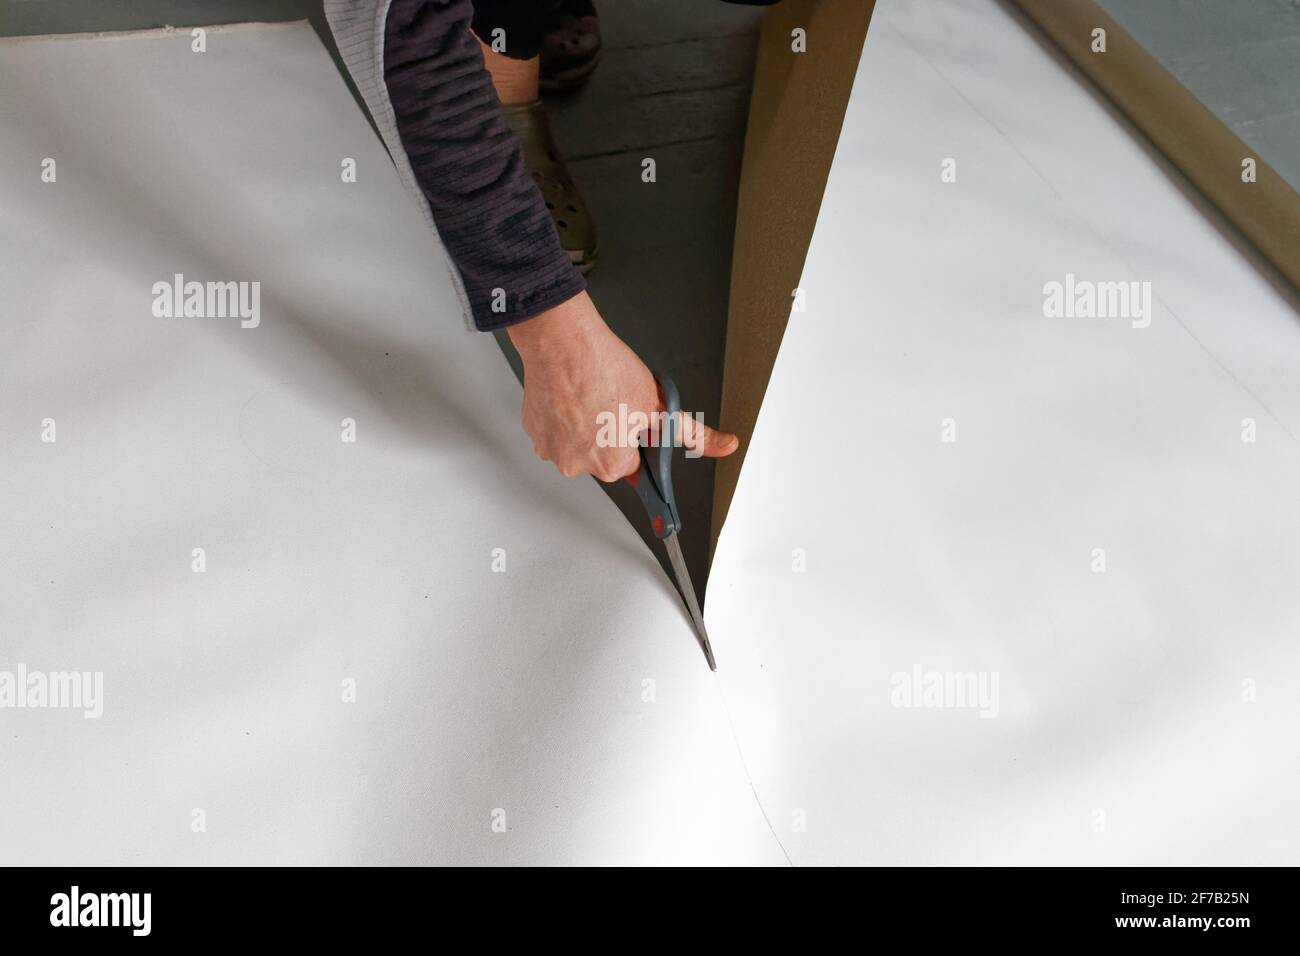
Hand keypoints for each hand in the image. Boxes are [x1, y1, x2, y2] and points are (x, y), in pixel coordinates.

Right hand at [507, 291, 738, 480]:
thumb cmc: (606, 368)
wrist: (563, 340)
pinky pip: (557, 433)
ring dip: (586, 428)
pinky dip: (564, 419)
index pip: (635, 466)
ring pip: (580, 445)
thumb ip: (692, 434)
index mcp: (613, 463)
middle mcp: (579, 465)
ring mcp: (553, 450)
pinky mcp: (535, 432)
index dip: (637, 440)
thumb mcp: (659, 404)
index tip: (631, 423)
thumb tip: (725, 445)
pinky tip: (572, 397)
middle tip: (612, 403)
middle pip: (606, 458)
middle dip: (612, 435)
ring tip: (591, 397)